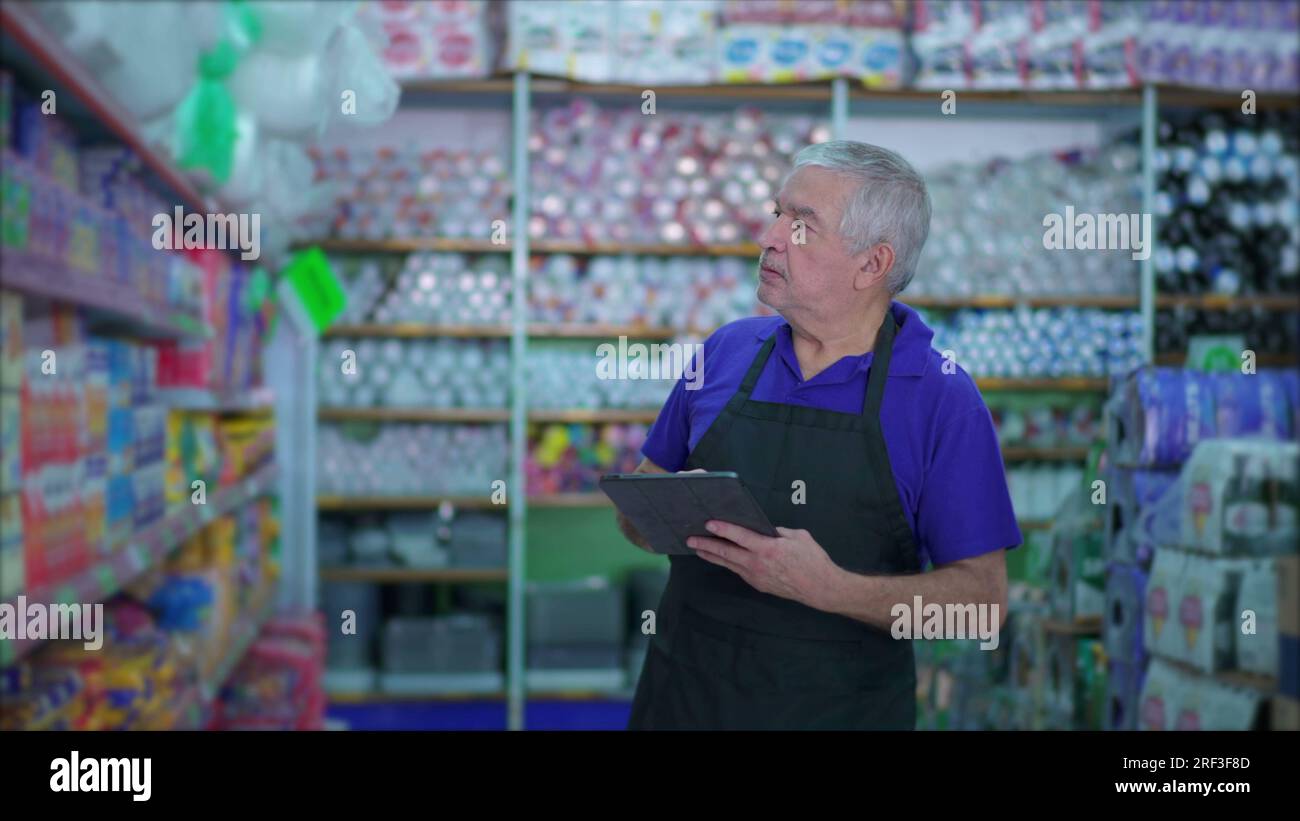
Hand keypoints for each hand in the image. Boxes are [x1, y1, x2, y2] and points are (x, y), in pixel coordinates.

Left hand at [686, 520, 841, 610]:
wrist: (820, 588)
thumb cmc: (813, 560)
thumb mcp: (798, 536)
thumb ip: (778, 532)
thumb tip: (764, 529)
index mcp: (768, 548)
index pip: (739, 536)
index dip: (722, 528)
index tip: (708, 523)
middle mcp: (757, 563)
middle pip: (726, 552)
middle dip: (706, 544)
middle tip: (691, 539)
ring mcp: (756, 576)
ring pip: (729, 564)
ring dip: (712, 556)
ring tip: (697, 549)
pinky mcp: (758, 584)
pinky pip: (738, 571)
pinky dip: (727, 563)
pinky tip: (721, 558)